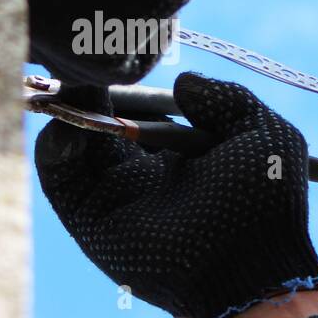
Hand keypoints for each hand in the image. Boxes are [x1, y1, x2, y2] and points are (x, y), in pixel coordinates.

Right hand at [35, 72, 317, 317]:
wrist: (246, 265)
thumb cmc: (262, 201)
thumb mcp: (262, 133)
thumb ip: (225, 96)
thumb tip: (179, 82)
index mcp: (187, 155)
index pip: (147, 107)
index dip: (134, 83)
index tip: (120, 53)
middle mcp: (147, 174)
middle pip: (105, 120)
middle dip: (93, 89)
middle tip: (86, 58)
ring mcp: (117, 197)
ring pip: (76, 143)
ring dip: (72, 108)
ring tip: (78, 84)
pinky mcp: (91, 222)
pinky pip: (60, 178)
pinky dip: (55, 146)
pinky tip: (70, 123)